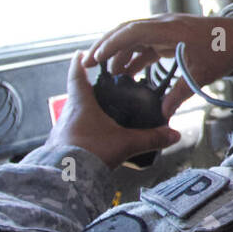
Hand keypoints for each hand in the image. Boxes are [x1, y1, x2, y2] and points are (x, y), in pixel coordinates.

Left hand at [48, 53, 180, 169]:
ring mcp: (61, 131)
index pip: (78, 75)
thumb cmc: (89, 153)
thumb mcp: (126, 143)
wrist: (65, 177)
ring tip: (100, 117)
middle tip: (101, 89)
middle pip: (76, 95)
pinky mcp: (59, 147)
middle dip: (88, 91)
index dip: (80, 62)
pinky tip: (93, 141)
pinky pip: (71, 134)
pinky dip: (81, 133)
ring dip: (84, 114)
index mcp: (81, 104)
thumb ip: (150, 138)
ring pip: (73, 115)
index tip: (81, 53)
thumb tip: (172, 134)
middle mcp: (68, 114)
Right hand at [86, 13, 232, 117]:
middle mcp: (164, 25)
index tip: (95, 58)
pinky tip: (126, 72)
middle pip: (126, 31)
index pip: (132, 32)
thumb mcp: (202, 74)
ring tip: (106, 73)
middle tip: (88, 63)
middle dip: (106, 46)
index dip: (111, 44)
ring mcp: (166, 29)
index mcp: (170, 29)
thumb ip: (179, 94)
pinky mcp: (169, 36)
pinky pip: (145, 43)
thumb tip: (162, 114)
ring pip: (134, 38)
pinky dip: (134, 56)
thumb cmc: (224, 51)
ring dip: (119, 53)